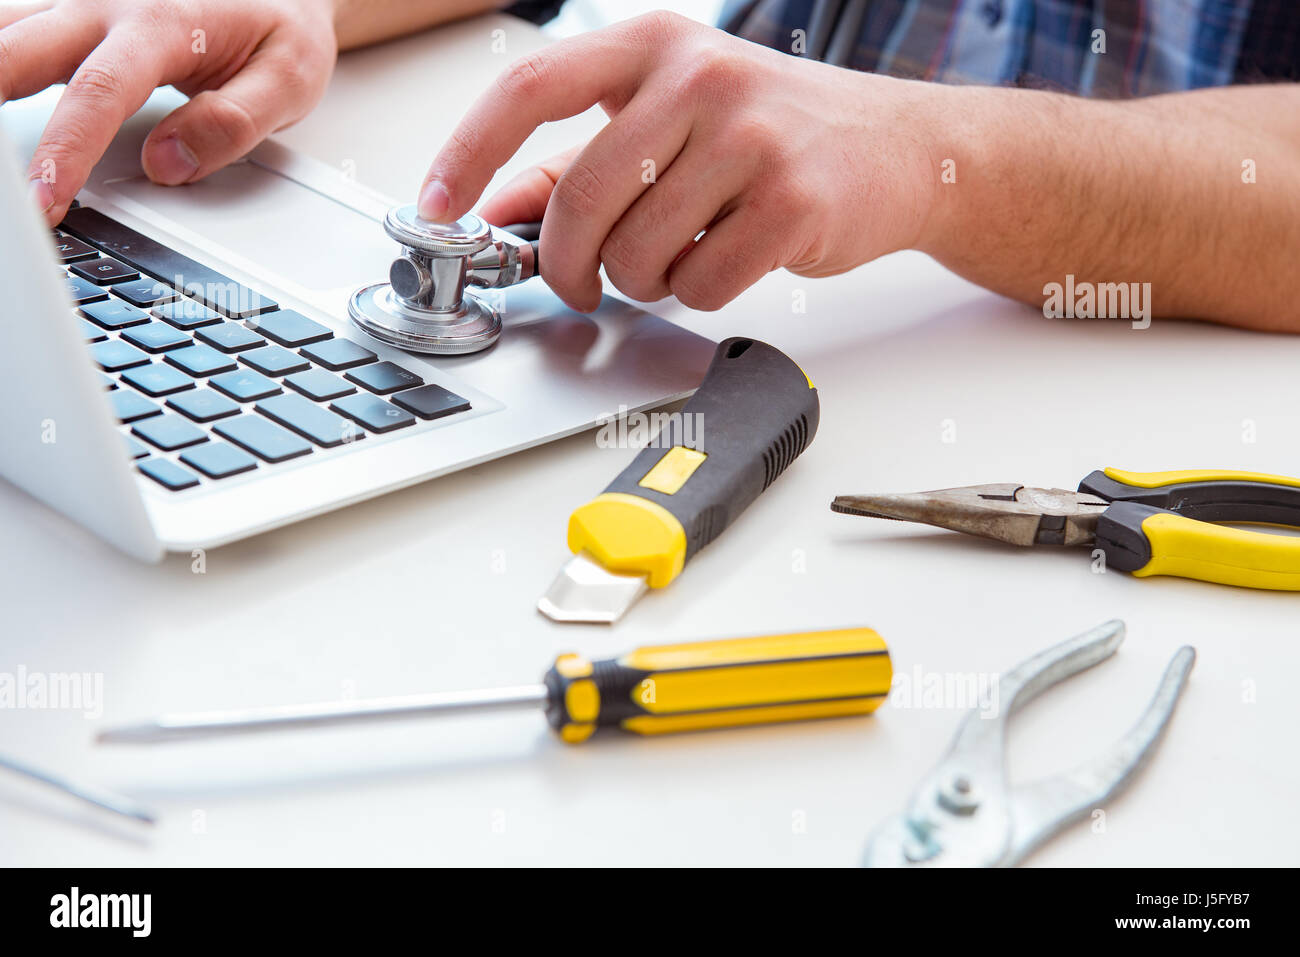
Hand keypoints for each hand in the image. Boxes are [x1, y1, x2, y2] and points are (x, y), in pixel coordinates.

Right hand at [0, 0, 337, 224]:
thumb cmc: (280, 28)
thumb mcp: (288, 80)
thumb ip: (232, 123)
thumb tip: (169, 164)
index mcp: (165, 22)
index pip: (101, 92)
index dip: (66, 149)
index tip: (46, 198)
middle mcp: (110, 4)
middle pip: (22, 52)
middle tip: (1, 190)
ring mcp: (83, 3)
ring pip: (6, 33)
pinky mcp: (70, 11)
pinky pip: (13, 28)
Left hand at [418, 11, 940, 312]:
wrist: (898, 149)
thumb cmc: (772, 133)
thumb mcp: (668, 122)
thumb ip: (577, 164)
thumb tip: (498, 208)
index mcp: (654, 45)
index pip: (532, 89)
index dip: (470, 153)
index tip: (439, 205)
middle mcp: (699, 76)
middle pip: (581, 197)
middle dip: (564, 263)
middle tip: (575, 284)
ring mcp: (751, 136)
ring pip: (638, 252)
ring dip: (639, 283)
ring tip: (671, 262)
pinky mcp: (793, 201)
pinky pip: (700, 283)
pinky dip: (696, 295)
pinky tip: (722, 264)